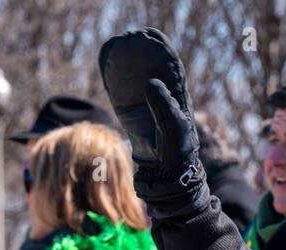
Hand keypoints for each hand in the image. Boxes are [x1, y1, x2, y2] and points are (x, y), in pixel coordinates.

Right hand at [98, 28, 204, 207]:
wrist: (165, 177)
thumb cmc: (176, 154)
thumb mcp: (174, 128)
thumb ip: (164, 106)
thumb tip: (151, 82)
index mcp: (178, 97)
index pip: (170, 66)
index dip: (161, 50)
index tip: (150, 36)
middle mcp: (162, 98)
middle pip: (150, 67)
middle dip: (141, 52)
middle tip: (130, 39)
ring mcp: (145, 105)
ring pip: (133, 77)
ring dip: (125, 63)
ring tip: (118, 47)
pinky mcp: (131, 114)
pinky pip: (119, 92)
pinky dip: (114, 79)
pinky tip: (108, 66)